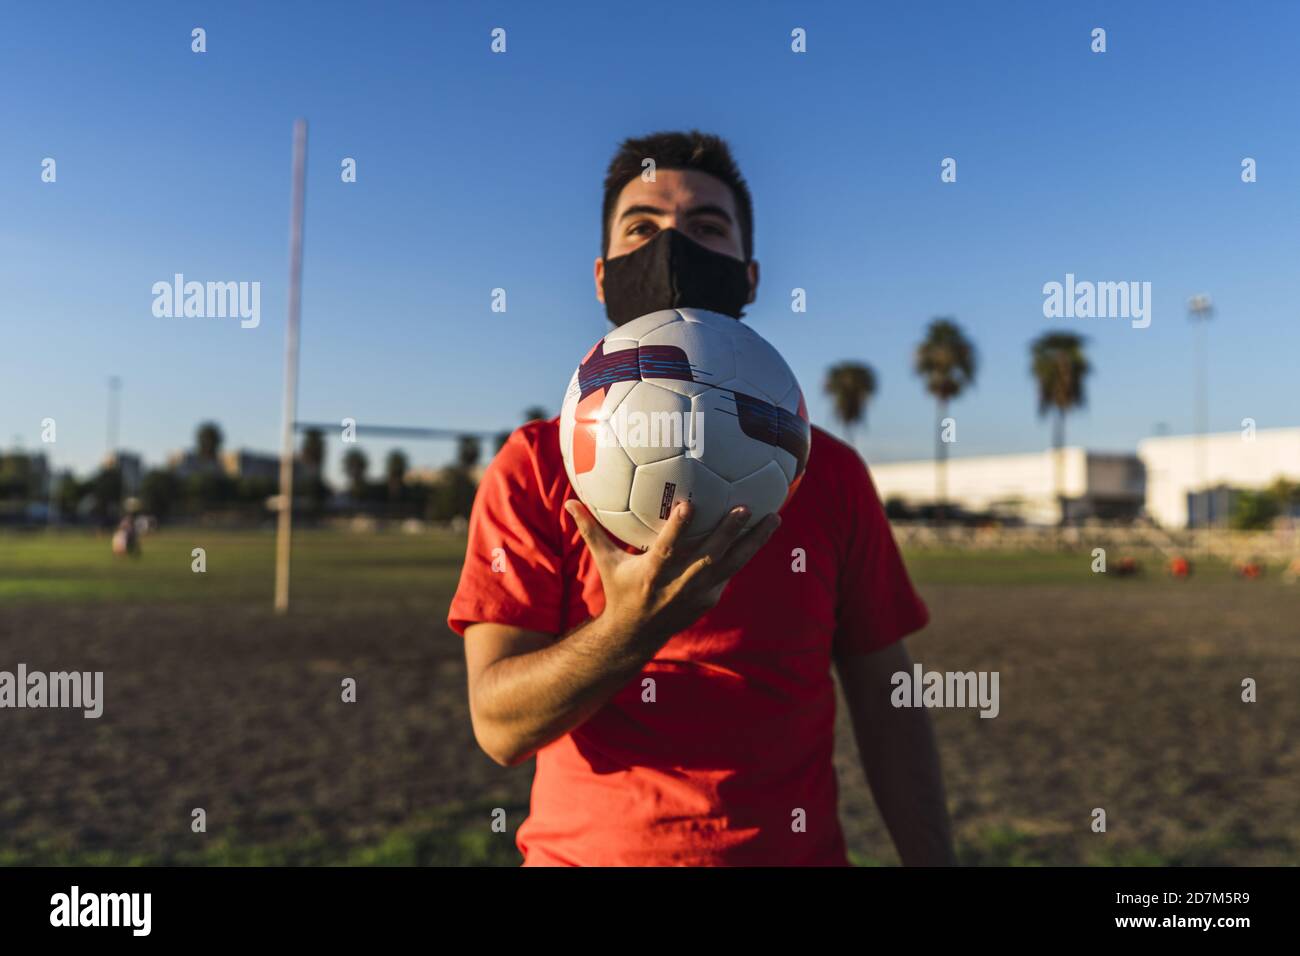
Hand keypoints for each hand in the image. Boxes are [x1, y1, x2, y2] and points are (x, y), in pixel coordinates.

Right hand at [564, 498, 780, 649]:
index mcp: (652, 574)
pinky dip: (748, 551)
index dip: (678, 529)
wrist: (637, 636)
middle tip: (745, 508)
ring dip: (754, 542)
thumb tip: (569, 500)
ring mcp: (698, 594)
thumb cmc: (619, 591)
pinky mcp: (711, 597)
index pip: (666, 549)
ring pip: (731, 565)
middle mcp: (679, 585)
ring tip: (774, 518)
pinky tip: (764, 530)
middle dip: (728, 534)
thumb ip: (591, 530)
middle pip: (709, 557)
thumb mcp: (605, 562)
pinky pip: (732, 570)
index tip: (689, 504)